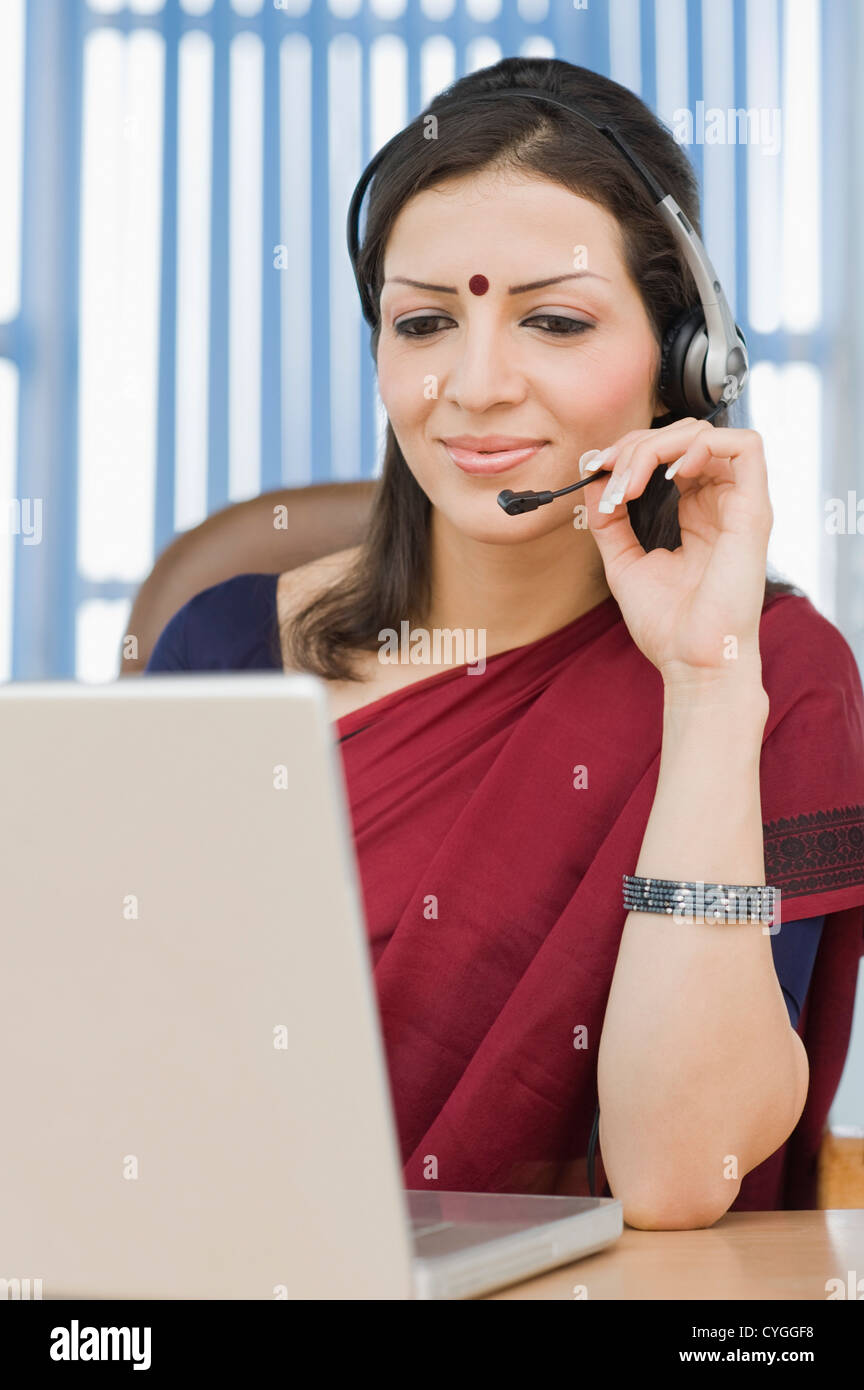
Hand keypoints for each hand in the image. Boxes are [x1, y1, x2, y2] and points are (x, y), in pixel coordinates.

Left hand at [579, 418, 773, 685]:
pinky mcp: (755, 511)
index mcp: (698, 513)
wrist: (692, 662)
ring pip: (709, 434)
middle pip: (685, 437)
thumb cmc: (667, 625)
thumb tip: (592, 477)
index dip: (631, 451)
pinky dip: (702, 446)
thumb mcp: (623, 562)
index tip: (595, 471)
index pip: (670, 454)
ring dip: (660, 445)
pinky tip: (669, 475)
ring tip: (631, 482)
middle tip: (607, 473)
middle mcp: (722, 504)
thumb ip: (609, 520)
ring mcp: (740, 505)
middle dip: (637, 445)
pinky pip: (746, 447)